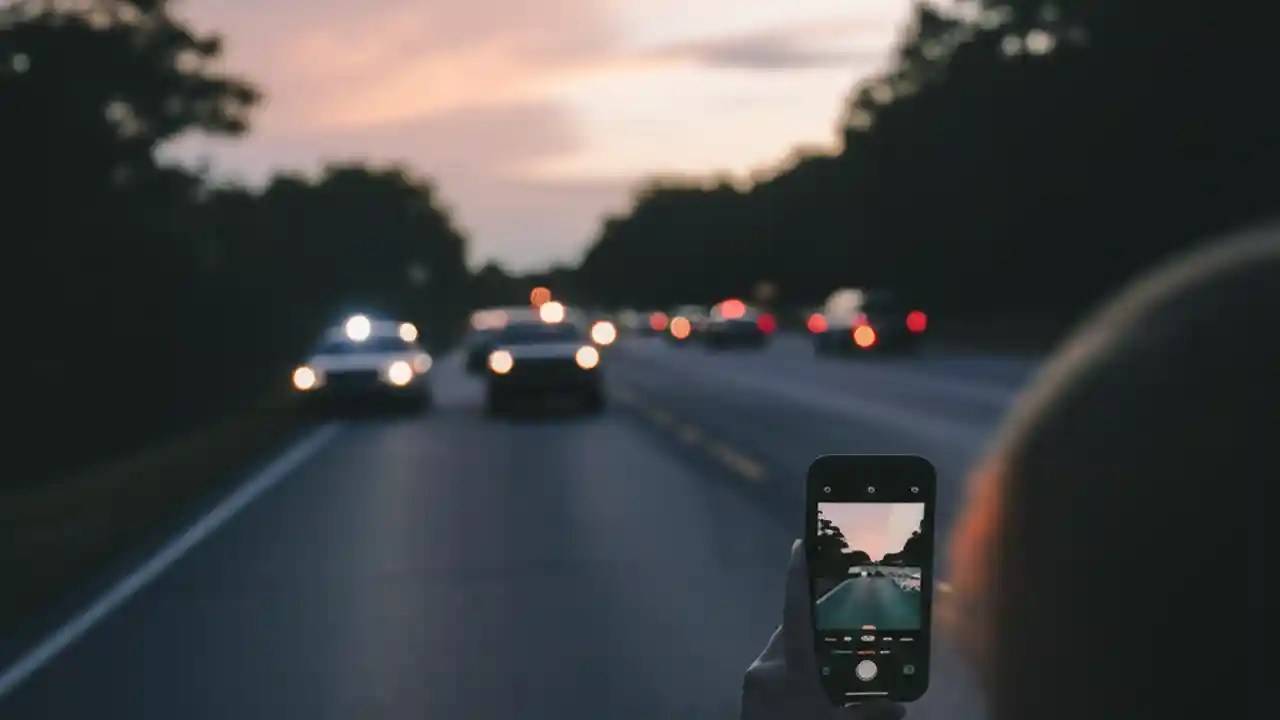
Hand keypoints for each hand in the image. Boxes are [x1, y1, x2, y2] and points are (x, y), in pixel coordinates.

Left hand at [741, 540, 905, 719]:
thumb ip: (868, 715)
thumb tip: (899, 709)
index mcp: (791, 669)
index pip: (795, 611)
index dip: (798, 576)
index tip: (800, 545)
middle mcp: (767, 666)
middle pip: (792, 631)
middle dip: (814, 627)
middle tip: (838, 623)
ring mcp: (754, 679)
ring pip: (782, 650)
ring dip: (803, 652)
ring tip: (829, 663)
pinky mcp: (749, 692)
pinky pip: (774, 668)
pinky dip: (792, 669)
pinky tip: (810, 686)